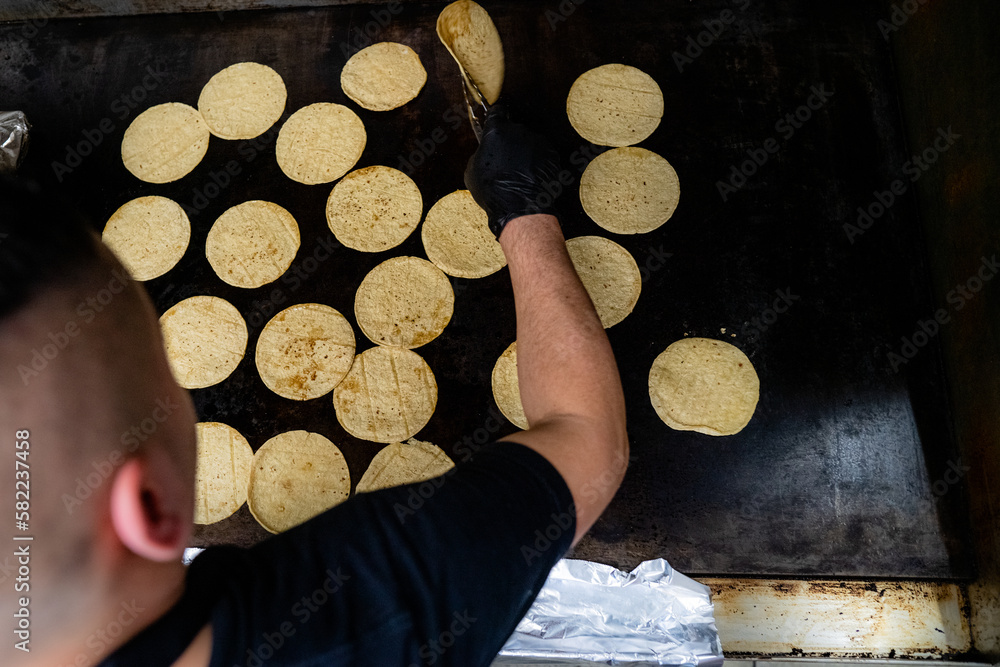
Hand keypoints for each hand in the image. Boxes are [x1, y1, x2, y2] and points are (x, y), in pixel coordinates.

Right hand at [464, 98, 563, 237]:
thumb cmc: (491, 189)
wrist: (519, 206)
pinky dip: (539, 164)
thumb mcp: (472, 170)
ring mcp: (538, 142)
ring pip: (530, 143)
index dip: (496, 117)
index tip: (496, 122)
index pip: (497, 112)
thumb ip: (480, 153)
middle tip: (506, 161)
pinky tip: (532, 178)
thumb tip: (486, 151)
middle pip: (515, 130)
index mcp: (497, 130)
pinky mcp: (552, 155)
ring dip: (526, 154)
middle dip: (511, 142)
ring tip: (520, 174)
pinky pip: (543, 156)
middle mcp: (519, 130)